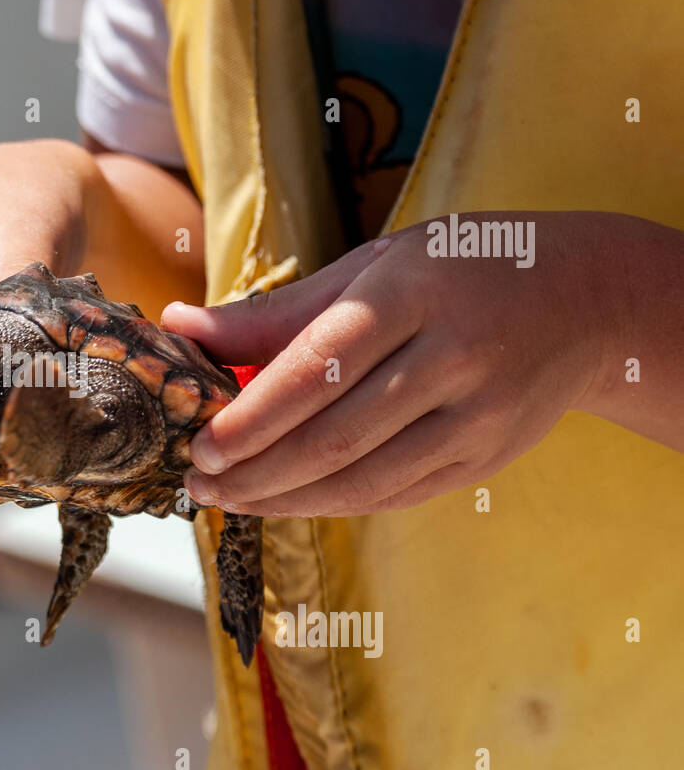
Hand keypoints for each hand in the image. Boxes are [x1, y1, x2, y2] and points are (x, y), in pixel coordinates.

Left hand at [163, 211, 680, 516]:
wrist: (585, 300)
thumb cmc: (458, 270)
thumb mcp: (375, 265)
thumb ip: (279, 309)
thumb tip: (183, 326)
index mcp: (413, 294)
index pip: (315, 369)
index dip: (251, 418)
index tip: (199, 444)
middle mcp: (452, 358)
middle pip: (334, 437)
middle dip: (254, 472)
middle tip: (199, 482)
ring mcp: (477, 416)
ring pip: (362, 480)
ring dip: (284, 500)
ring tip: (229, 498)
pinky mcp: (485, 458)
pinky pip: (394, 494)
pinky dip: (331, 504)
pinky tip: (286, 500)